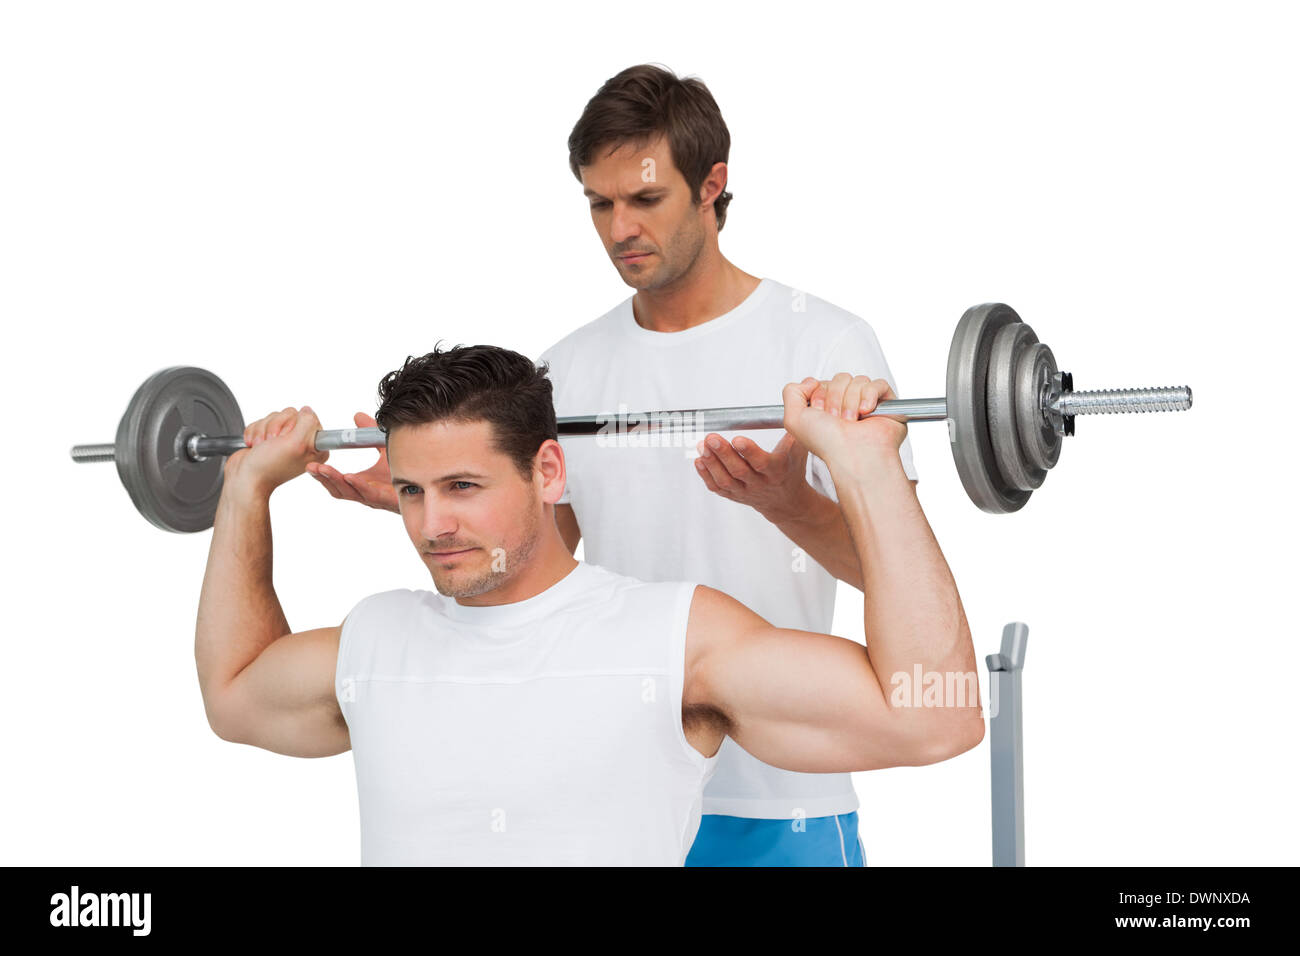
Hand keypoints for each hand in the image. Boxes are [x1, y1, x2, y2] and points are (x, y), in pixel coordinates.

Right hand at [224, 406, 328, 493]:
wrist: (245, 477)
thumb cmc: (269, 467)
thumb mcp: (296, 444)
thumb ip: (307, 423)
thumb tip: (307, 410)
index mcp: (315, 446)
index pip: (309, 417)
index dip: (294, 425)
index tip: (288, 439)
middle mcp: (302, 442)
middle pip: (291, 414)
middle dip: (275, 427)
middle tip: (273, 443)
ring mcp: (285, 439)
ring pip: (275, 416)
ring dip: (263, 430)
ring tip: (262, 446)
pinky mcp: (270, 436)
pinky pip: (262, 421)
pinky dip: (255, 432)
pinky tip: (256, 446)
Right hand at [304, 412, 399, 513]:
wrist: (431, 479)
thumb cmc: (409, 468)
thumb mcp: (384, 445)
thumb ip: (369, 433)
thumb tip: (356, 415)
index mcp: (363, 483)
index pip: (338, 481)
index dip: (324, 474)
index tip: (311, 464)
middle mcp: (367, 492)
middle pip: (339, 489)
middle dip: (323, 478)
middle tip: (310, 467)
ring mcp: (377, 497)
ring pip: (350, 492)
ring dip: (335, 481)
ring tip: (323, 469)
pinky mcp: (389, 500)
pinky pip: (370, 494)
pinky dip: (358, 485)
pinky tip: (350, 476)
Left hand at [693, 430, 815, 523]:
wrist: (786, 500)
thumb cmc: (790, 471)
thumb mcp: (798, 451)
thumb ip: (794, 431)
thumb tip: (792, 408)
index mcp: (776, 471)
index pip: (761, 462)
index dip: (748, 451)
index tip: (737, 439)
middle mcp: (760, 482)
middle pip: (738, 470)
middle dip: (723, 454)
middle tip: (711, 438)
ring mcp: (745, 490)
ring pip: (725, 480)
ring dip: (711, 463)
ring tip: (702, 446)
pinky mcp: (734, 495)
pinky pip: (718, 488)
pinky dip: (706, 475)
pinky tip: (699, 461)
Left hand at [781, 373, 907, 462]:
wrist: (853, 455)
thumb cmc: (826, 443)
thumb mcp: (793, 418)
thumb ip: (791, 392)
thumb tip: (811, 381)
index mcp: (826, 409)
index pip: (823, 382)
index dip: (819, 394)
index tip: (819, 413)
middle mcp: (846, 406)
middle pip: (840, 378)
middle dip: (835, 398)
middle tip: (836, 419)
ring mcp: (867, 404)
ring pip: (858, 380)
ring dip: (851, 401)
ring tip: (851, 421)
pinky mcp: (886, 404)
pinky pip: (877, 384)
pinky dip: (870, 395)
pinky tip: (867, 411)